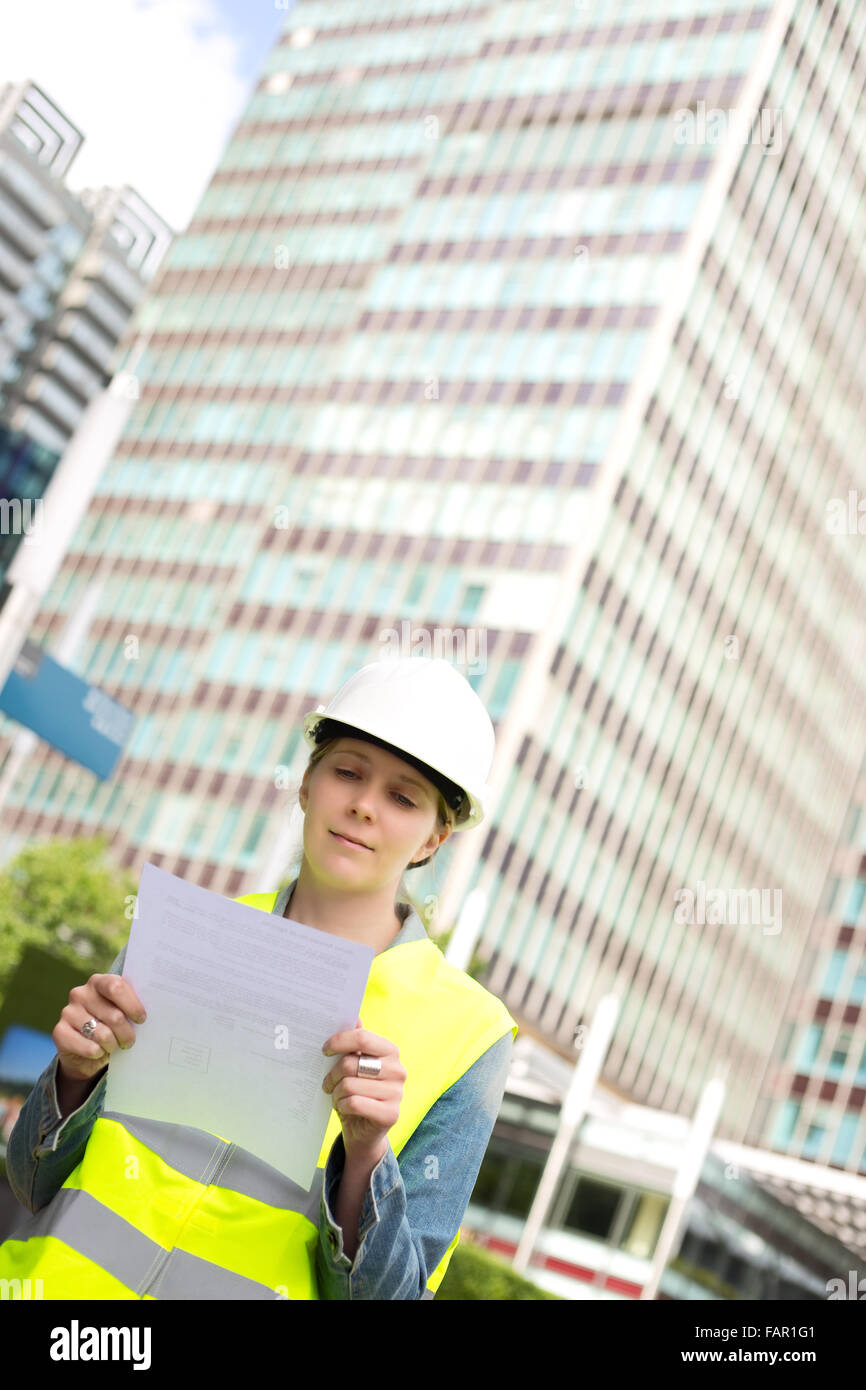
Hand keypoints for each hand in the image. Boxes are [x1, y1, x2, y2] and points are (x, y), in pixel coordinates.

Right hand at [52, 974, 146, 1084]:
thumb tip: (156, 1008)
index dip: (132, 1005)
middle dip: (127, 1033)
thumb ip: (132, 1007)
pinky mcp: (59, 1032)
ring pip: (103, 1034)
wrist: (88, 1052)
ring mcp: (68, 1012)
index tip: (142, 1019)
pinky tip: (99, 1052)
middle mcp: (80, 993)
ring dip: (113, 1045)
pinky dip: (98, 1053)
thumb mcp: (123, 1013)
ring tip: (115, 1046)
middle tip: (130, 1041)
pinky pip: (88, 1047)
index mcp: (98, 982)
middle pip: (114, 1015)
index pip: (116, 986)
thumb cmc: (113, 1027)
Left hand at [322, 1017, 405, 1161]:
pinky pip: (354, 1103)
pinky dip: (342, 1105)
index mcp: (390, 1052)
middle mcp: (398, 1070)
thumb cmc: (357, 1091)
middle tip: (327, 1082)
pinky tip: (344, 1107)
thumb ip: (356, 1042)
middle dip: (332, 1074)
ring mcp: (397, 1093)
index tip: (324, 1050)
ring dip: (336, 1093)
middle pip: (352, 1063)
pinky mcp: (391, 1114)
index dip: (339, 1041)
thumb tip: (354, 1017)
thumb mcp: (355, 1065)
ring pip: (350, 1085)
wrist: (365, 1130)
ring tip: (336, 1096)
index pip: (362, 1038)